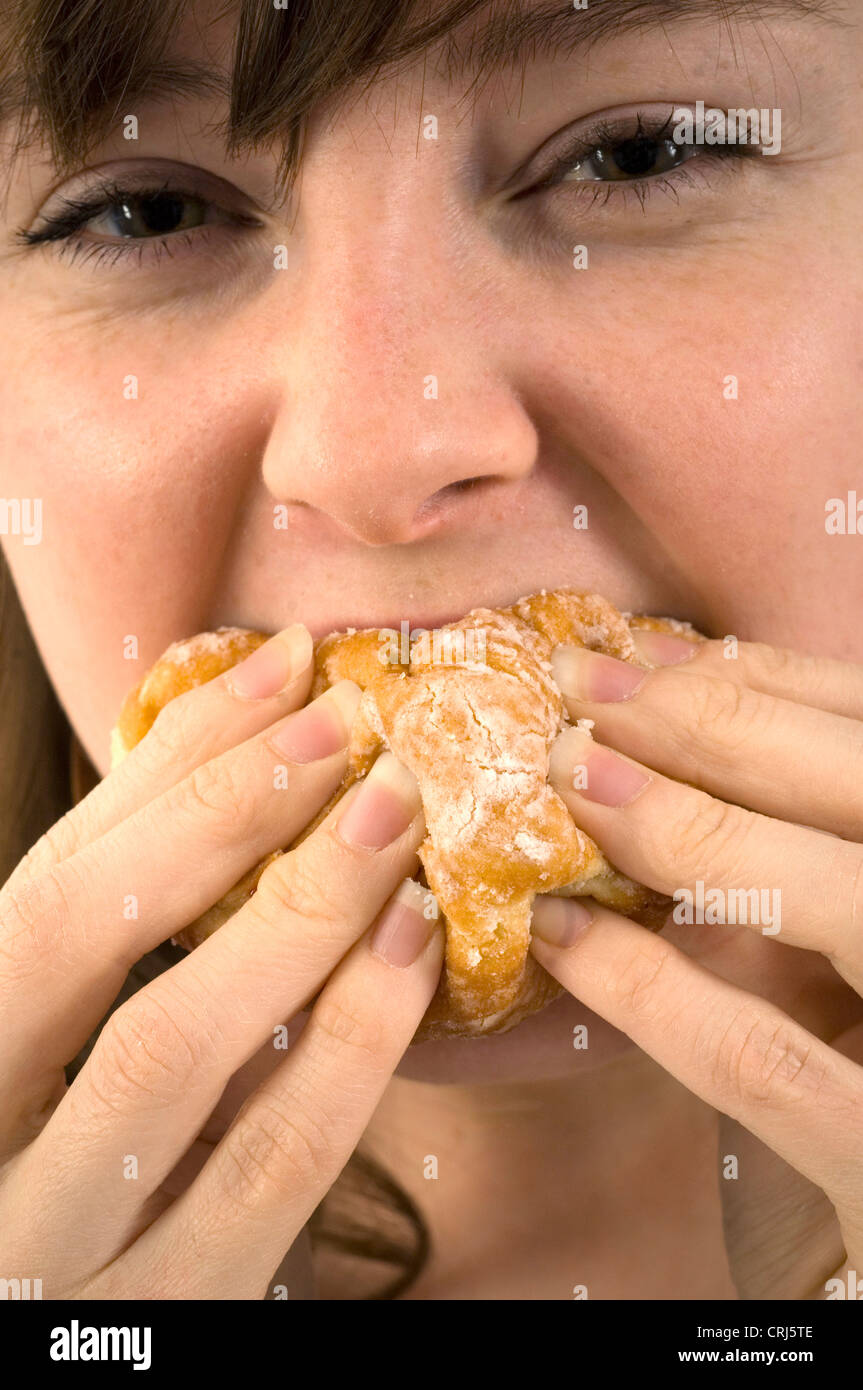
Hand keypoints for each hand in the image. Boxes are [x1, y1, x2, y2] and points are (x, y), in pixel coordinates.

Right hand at [0, 624, 440, 1298]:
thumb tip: (237, 740)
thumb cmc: (86, 1172)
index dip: (167, 765)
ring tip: (393, 816)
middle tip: (349, 728)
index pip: (49, 879)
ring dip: (297, 906)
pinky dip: (350, 1039)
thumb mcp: (79, 1043)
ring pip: (170, 1045)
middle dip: (220, 808)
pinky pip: (273, 1162)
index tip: (282, 672)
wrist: (78, 1335)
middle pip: (77, 932)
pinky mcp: (176, 1310)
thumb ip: (129, 917)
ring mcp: (54, 1237)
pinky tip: (409, 948)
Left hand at [530, 632, 862, 1299]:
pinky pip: (766, 1063)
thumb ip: (809, 853)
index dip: (775, 683)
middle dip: (724, 722)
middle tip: (586, 687)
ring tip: (571, 773)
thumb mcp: (858, 943)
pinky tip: (562, 935)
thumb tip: (674, 740)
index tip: (650, 649)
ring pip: (843, 900)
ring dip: (693, 825)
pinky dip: (653, 990)